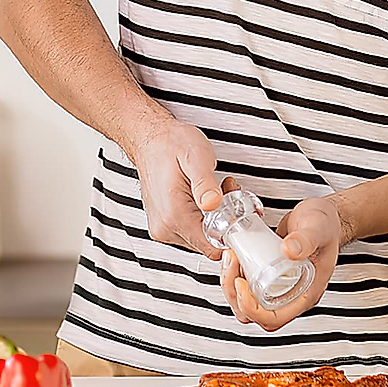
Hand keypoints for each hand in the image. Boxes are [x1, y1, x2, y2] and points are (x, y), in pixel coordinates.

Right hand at [128, 113, 223, 258]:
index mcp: (174, 214)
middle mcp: (165, 227)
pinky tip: (205, 201)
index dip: (232, 234)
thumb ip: (204, 182)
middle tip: (228, 195)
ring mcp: (163, 229)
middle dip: (226, 223)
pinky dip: (204, 220)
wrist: (150, 139)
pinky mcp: (164, 226)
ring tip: (216, 194)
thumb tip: (214, 203)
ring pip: (202, 240)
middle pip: (210, 244)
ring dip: (216, 221)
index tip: (237, 213)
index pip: (213, 247)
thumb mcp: (195, 155)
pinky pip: (192, 233)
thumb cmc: (170, 144)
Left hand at [220, 186, 345, 331]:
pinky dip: (234, 273)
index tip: (241, 282)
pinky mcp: (268, 272)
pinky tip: (233, 253)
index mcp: (305, 294)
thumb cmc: (326, 225)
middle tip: (232, 262)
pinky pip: (246, 284)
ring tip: (230, 256)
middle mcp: (291, 294)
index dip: (251, 308)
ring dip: (230, 283)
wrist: (322, 214)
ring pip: (247, 300)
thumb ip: (305, 239)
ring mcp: (278, 284)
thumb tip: (288, 251)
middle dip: (234, 293)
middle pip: (254, 313)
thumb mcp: (317, 229)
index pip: (273, 318)